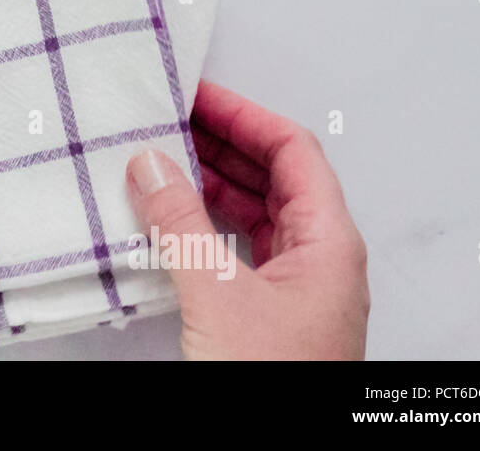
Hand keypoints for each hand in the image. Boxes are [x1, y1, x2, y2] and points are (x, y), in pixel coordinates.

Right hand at [125, 80, 368, 359]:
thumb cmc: (271, 384)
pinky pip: (238, 250)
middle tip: (170, 120)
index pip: (293, 152)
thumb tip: (151, 165)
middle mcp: (319, 261)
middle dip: (220, 145)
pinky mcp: (268, 316)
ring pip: (254, 215)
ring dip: (208, 186)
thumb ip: (179, 224)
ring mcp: (296, 290)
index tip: (197, 95)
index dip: (244, 116)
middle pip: (274, 178)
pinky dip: (203, 227)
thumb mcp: (215, 294)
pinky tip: (168, 224)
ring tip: (159, 164)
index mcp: (329, 243)